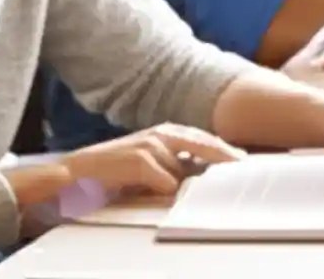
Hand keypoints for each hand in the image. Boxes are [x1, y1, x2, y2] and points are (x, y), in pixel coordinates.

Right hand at [60, 123, 245, 195]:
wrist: (79, 171)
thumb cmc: (114, 168)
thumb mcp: (148, 160)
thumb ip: (174, 161)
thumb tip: (204, 172)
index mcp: (164, 132)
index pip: (203, 139)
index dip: (224, 150)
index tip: (243, 160)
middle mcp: (160, 134)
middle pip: (205, 145)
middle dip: (225, 157)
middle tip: (243, 167)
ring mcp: (151, 146)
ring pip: (185, 170)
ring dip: (183, 182)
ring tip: (179, 183)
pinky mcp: (142, 161)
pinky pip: (168, 183)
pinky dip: (164, 190)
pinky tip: (152, 190)